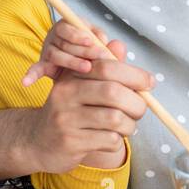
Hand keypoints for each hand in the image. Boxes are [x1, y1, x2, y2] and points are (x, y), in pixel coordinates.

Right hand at [22, 18, 112, 85]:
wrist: (79, 67)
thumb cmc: (90, 48)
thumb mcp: (96, 39)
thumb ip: (100, 37)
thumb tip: (103, 40)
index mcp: (66, 26)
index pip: (67, 27)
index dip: (77, 34)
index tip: (90, 40)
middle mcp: (54, 37)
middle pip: (64, 42)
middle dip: (83, 50)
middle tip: (99, 56)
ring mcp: (47, 51)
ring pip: (57, 55)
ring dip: (72, 61)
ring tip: (87, 67)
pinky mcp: (44, 65)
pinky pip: (36, 69)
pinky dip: (30, 75)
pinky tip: (26, 82)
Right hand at [27, 38, 154, 172]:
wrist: (38, 141)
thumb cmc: (70, 110)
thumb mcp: (82, 85)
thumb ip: (104, 67)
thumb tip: (120, 45)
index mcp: (71, 77)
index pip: (107, 67)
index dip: (134, 74)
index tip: (150, 83)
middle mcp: (65, 95)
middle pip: (113, 92)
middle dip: (137, 102)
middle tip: (140, 110)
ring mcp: (66, 120)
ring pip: (115, 119)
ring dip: (130, 125)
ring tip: (127, 126)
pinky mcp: (70, 143)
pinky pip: (109, 140)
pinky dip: (117, 141)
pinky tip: (110, 139)